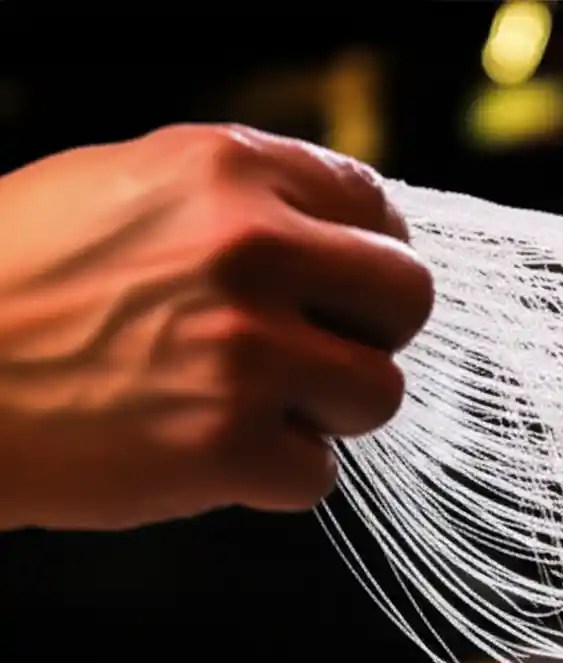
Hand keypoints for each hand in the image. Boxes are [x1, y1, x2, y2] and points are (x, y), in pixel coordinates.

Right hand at [0, 123, 433, 530]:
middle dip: (372, 330)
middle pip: (408, 296)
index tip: (348, 285)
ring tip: (256, 402)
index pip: (378, 207)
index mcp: (229, 171)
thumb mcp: (130, 188)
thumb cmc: (14, 278)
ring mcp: (245, 353)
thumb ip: (246, 204)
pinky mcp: (226, 447)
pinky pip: (317, 475)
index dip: (371, 254)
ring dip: (330, 408)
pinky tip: (211, 448)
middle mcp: (250, 250)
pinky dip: (274, 474)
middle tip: (320, 347)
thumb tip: (345, 234)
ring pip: (381, 392)